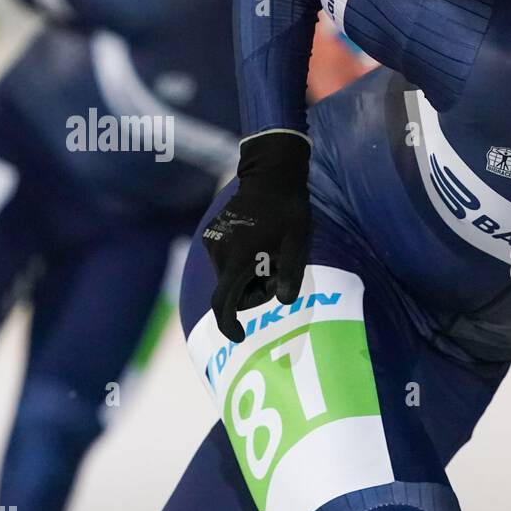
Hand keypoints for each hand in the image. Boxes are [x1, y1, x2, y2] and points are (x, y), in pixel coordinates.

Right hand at [204, 130, 310, 342]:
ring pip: (229, 277)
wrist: (270, 175)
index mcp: (237, 259)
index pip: (223, 303)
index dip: (229, 324)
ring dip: (248, 276)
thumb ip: (291, 274)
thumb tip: (283, 302)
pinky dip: (242, 263)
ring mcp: (212, 242)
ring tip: (271, 253)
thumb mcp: (298, 244)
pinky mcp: (211, 234)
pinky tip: (260, 244)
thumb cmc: (289, 211)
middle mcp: (218, 253)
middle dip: (253, 291)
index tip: (240, 336)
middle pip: (231, 291)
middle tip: (278, 270)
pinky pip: (226, 261)